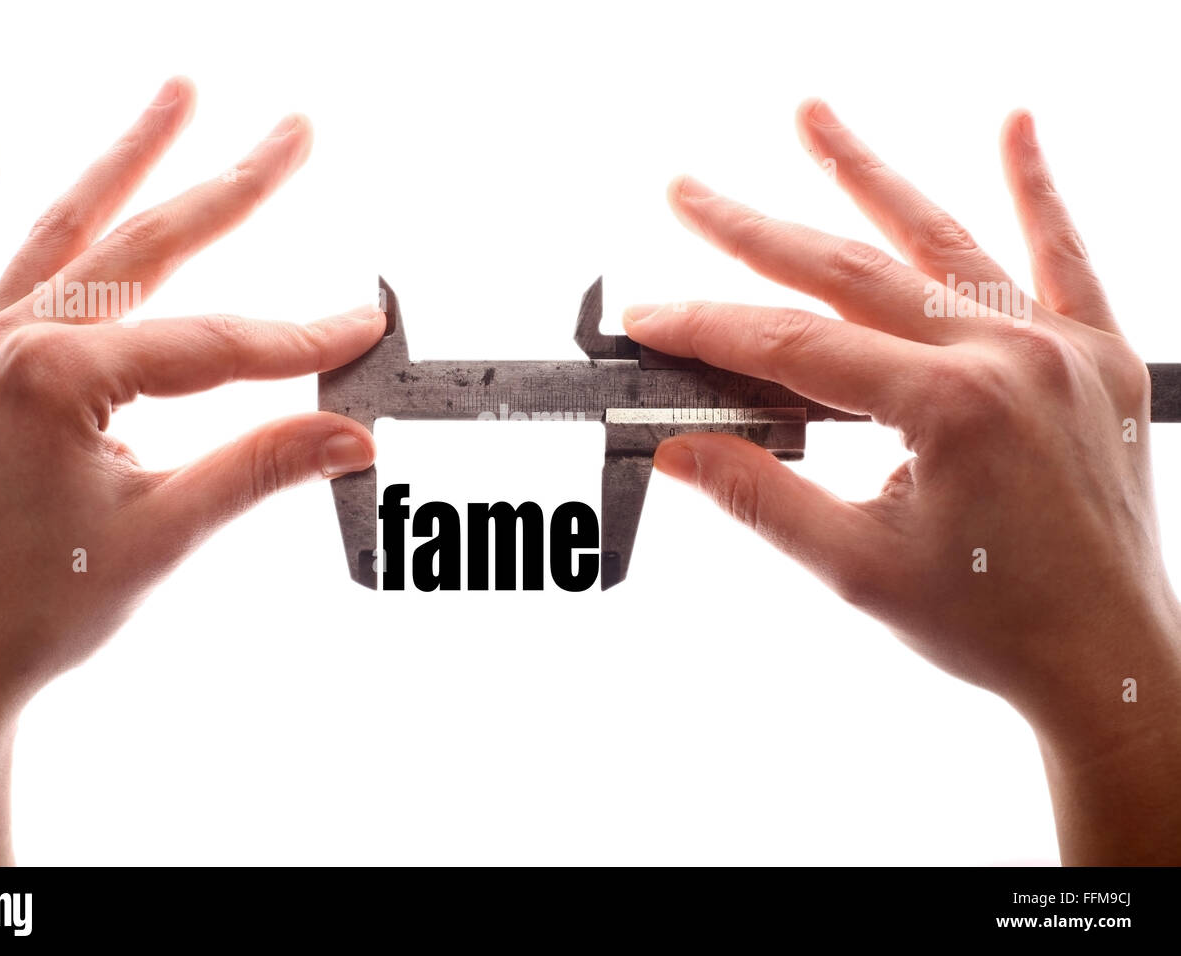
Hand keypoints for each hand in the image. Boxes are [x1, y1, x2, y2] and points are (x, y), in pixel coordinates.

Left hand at [0, 78, 383, 862]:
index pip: (211, 344)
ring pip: (65, 234)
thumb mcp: (162, 535)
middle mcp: (9, 344)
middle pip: (147, 251)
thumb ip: (259, 469)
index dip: (300, 337)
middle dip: (230, 189)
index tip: (366, 324)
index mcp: (58, 382)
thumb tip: (350, 436)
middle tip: (295, 134)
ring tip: (179, 92)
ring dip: (125, 161)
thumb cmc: (34, 608)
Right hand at [624, 100, 1180, 863]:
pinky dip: (1037, 191)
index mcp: (949, 409)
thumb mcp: (857, 568)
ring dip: (869, 177)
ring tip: (810, 116)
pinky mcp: (1098, 354)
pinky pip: (1065, 257)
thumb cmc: (989, 622)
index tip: (647, 316)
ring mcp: (1060, 347)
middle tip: (686, 191)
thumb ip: (761, 496)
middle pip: (852, 273)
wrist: (1108, 656)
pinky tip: (1014, 124)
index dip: (708, 328)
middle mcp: (1008, 358)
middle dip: (756, 232)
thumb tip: (677, 448)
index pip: (796, 347)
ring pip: (944, 241)